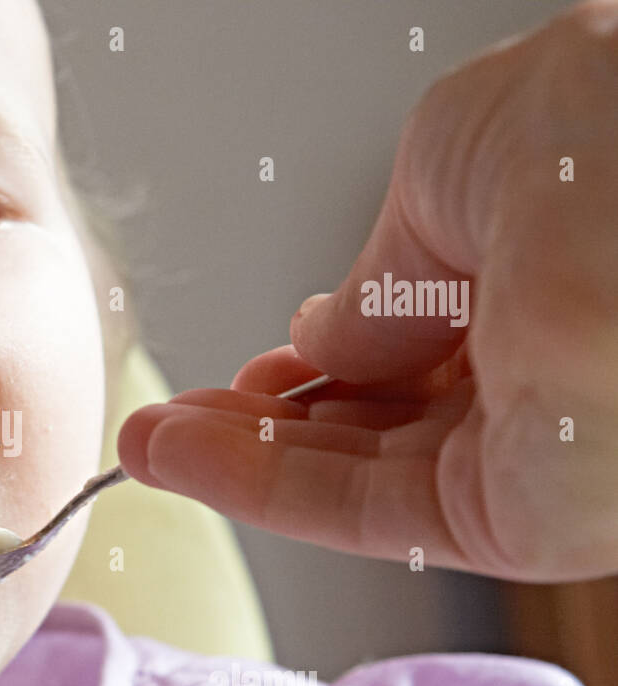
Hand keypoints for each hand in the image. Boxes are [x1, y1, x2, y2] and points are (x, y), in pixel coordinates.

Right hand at [118, 1, 617, 583]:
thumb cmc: (612, 133)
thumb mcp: (453, 154)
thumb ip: (381, 269)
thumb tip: (325, 339)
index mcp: (546, 268)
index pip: (410, 338)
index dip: (315, 358)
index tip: (244, 368)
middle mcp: (546, 369)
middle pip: (371, 418)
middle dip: (259, 419)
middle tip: (168, 418)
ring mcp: (535, 455)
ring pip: (352, 473)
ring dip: (234, 459)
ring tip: (144, 441)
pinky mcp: (516, 522)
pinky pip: (359, 512)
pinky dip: (253, 489)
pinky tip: (174, 458)